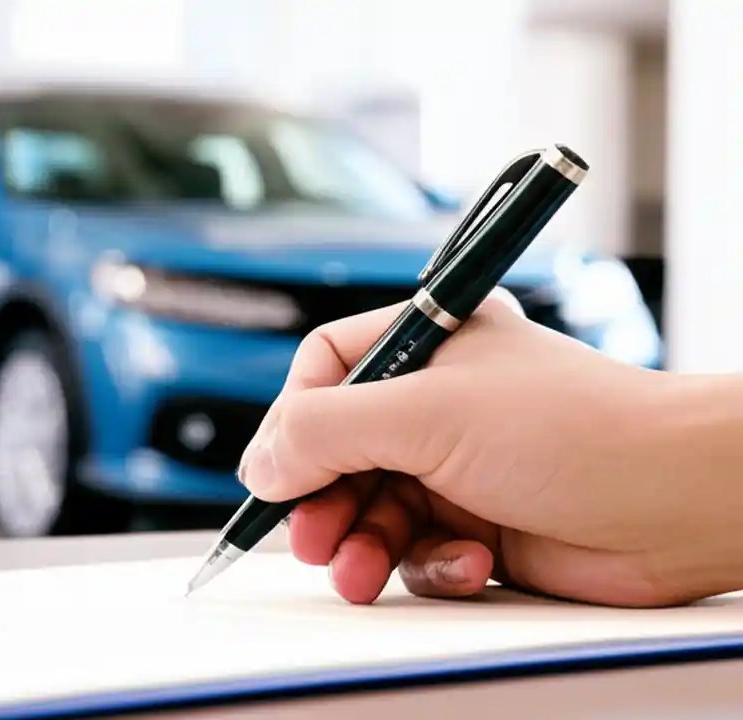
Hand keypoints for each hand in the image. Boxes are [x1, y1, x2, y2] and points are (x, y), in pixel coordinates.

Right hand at [241, 290, 742, 607]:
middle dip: (320, 499)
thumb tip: (259, 466)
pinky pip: (418, 549)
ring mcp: (458, 466)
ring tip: (361, 570)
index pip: (327, 369)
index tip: (276, 469)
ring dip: (361, 544)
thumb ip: (323, 432)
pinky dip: (429, 563)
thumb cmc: (571, 431)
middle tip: (312, 538)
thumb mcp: (425, 414)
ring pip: (370, 509)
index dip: (294, 419)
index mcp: (429, 346)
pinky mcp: (480, 525)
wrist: (677, 504)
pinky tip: (467, 562)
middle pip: (338, 449)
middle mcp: (438, 403)